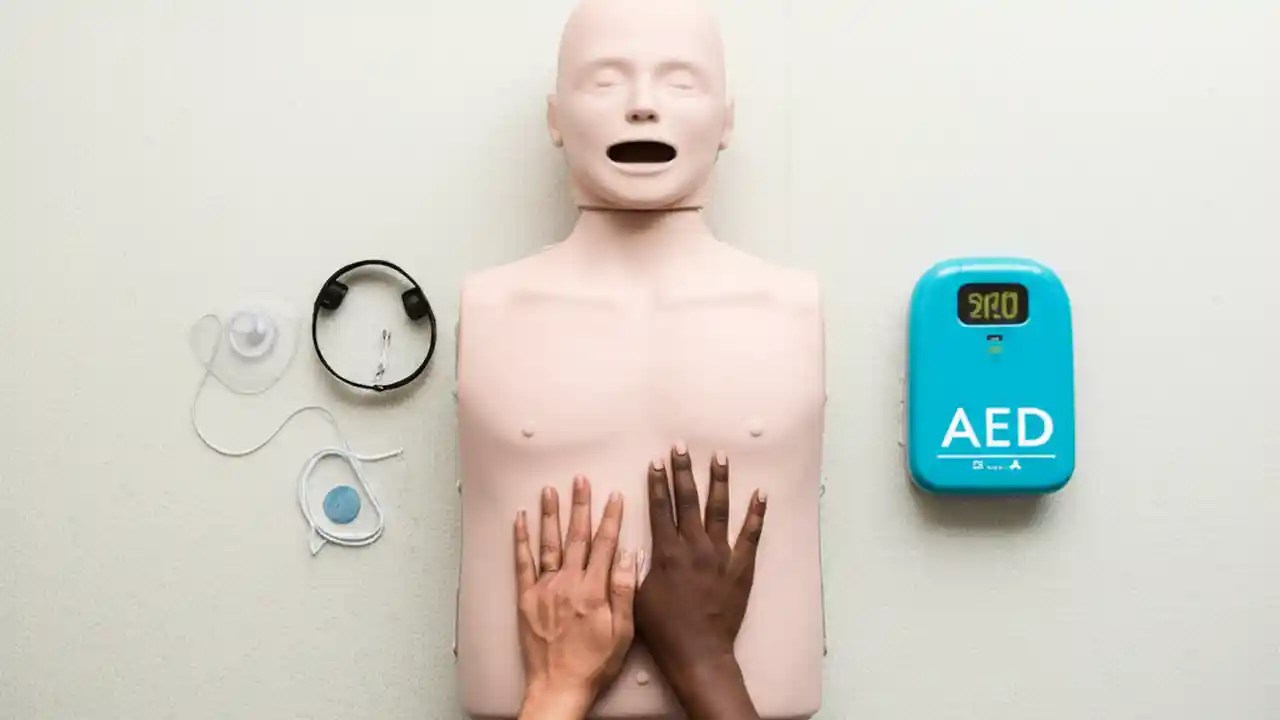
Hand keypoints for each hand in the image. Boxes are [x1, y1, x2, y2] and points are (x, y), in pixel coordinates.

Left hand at [515, 476, 636, 719]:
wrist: (558, 688)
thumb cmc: (594, 665)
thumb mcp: (623, 632)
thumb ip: (625, 591)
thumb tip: (630, 555)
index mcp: (594, 590)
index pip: (606, 544)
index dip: (611, 518)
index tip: (614, 496)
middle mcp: (568, 583)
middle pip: (576, 536)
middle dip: (580, 506)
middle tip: (580, 480)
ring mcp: (544, 589)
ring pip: (548, 543)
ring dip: (551, 515)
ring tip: (550, 490)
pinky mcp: (526, 599)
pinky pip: (522, 563)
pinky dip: (521, 540)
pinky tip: (521, 520)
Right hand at [634, 444, 766, 717]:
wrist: (698, 651)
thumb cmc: (663, 629)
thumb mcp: (636, 596)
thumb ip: (634, 567)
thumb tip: (630, 544)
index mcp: (667, 552)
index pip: (660, 508)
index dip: (657, 483)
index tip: (655, 461)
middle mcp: (694, 547)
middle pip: (688, 500)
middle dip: (683, 471)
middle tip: (680, 447)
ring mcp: (721, 555)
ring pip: (720, 509)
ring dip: (718, 481)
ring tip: (718, 457)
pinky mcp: (741, 567)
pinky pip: (751, 535)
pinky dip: (756, 513)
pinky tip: (760, 494)